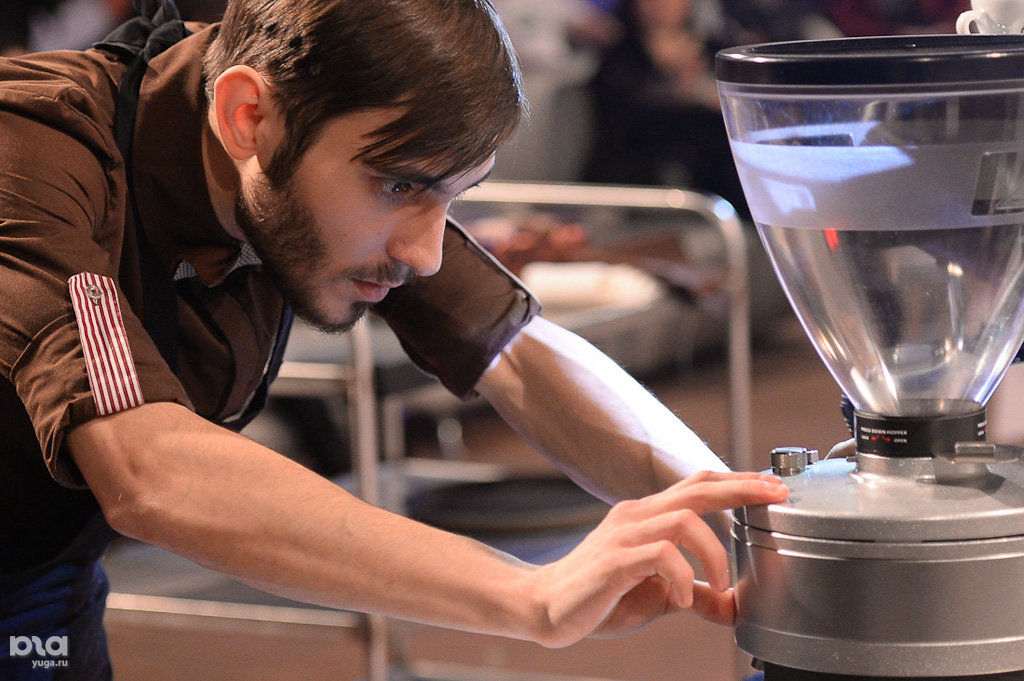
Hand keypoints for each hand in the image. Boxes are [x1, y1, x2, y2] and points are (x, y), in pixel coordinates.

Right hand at [525, 471, 787, 647]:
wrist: (545, 608)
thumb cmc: (598, 595)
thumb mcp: (658, 595)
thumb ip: (696, 594)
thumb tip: (734, 606)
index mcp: (647, 516)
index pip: (698, 486)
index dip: (736, 482)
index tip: (772, 486)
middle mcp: (635, 516)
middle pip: (697, 488)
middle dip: (741, 488)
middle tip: (775, 496)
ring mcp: (623, 535)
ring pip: (684, 520)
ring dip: (713, 552)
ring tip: (721, 583)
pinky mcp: (613, 560)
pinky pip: (660, 555)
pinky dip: (682, 578)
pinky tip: (682, 599)